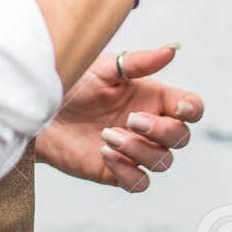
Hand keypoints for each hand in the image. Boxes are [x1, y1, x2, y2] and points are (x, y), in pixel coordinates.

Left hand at [35, 44, 203, 192]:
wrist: (39, 111)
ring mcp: (134, 150)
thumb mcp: (104, 68)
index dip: (192, 110)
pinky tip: (105, 154)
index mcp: (153, 98)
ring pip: (162, 161)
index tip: (178, 108)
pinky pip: (140, 183)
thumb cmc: (73, 84)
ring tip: (107, 135)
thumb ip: (139, 62)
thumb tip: (172, 49)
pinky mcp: (116, 172)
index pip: (190, 108)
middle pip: (180, 137)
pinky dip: (129, 172)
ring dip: (139, 150)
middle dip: (161, 130)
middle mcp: (149, 126)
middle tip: (131, 119)